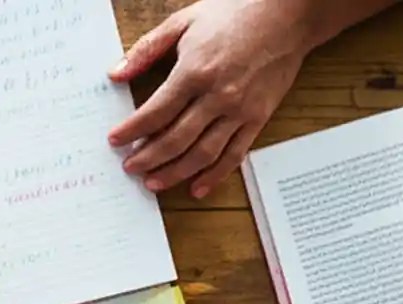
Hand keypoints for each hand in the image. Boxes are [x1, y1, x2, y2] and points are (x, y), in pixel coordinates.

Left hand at [108, 0, 315, 197]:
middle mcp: (217, 95)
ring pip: (202, 153)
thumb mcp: (183, 22)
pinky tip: (197, 187)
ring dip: (175, 173)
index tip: (115, 141)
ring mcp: (240, 110)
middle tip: (130, 167)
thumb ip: (146, 49)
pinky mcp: (258, 118)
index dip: (132, 131)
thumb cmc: (235, 13)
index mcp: (194, 71)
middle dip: (147, 158)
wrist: (287, 14)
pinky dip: (215, 176)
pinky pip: (234, 155)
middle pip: (175, 139)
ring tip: (154, 182)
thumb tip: (116, 74)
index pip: (155, 112)